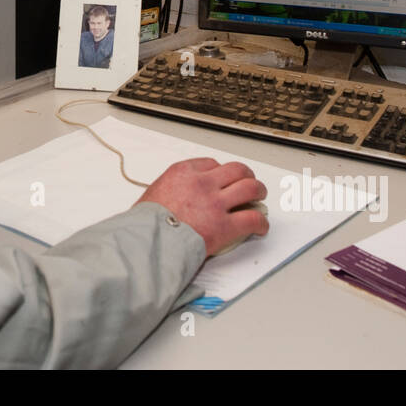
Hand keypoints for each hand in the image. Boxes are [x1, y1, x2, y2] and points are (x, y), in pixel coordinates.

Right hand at [136, 158, 268, 255]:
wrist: (146, 241)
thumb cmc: (144, 223)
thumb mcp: (152, 194)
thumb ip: (169, 191)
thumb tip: (171, 200)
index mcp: (183, 173)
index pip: (211, 164)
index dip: (220, 172)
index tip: (222, 179)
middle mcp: (203, 183)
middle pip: (236, 170)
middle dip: (246, 175)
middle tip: (249, 183)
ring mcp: (216, 204)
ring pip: (250, 188)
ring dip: (258, 192)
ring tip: (259, 198)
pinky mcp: (224, 226)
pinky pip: (252, 219)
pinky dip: (261, 222)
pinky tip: (260, 227)